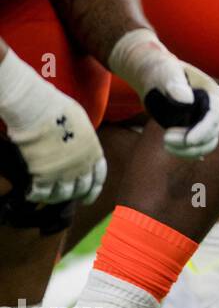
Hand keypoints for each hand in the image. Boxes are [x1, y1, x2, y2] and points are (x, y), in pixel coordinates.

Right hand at [0, 50, 105, 203]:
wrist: (37, 110)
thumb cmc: (58, 109)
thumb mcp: (81, 123)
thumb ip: (83, 139)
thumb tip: (79, 143)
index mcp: (94, 151)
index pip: (99, 177)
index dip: (94, 190)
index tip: (88, 198)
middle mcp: (82, 165)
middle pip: (80, 188)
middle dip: (73, 195)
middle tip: (64, 198)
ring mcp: (64, 172)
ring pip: (62, 194)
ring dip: (54, 197)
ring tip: (46, 196)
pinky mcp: (44, 175)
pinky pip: (41, 192)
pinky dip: (36, 195)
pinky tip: (31, 194)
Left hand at [109, 29, 218, 157]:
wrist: (152, 74)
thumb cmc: (159, 68)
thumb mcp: (166, 71)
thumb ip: (175, 83)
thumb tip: (186, 100)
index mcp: (210, 93)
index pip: (214, 116)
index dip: (204, 130)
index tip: (188, 141)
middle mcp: (211, 109)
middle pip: (212, 133)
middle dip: (191, 141)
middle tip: (165, 138)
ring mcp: (202, 120)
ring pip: (207, 144)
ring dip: (189, 150)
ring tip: (165, 144)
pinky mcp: (193, 129)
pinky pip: (197, 147)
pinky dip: (185, 152)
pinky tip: (168, 148)